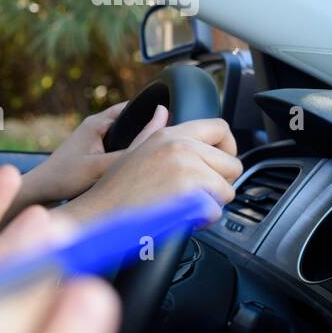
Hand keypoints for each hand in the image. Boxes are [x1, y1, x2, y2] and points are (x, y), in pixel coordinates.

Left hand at [18, 100, 162, 211]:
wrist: (38, 191)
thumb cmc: (63, 178)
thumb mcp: (101, 167)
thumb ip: (129, 153)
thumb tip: (157, 144)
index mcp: (97, 122)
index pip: (134, 109)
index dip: (153, 117)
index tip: (173, 130)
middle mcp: (96, 126)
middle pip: (132, 123)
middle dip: (148, 133)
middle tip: (168, 146)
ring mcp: (94, 139)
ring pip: (125, 137)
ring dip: (137, 145)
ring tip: (154, 158)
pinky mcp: (93, 153)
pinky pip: (118, 149)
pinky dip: (127, 156)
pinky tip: (135, 170)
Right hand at [61, 114, 242, 224]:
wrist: (99, 214)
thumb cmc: (112, 189)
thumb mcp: (132, 150)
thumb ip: (153, 130)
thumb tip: (162, 111)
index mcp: (169, 134)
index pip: (220, 127)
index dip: (227, 148)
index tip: (219, 164)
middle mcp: (181, 147)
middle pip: (232, 164)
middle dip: (219, 183)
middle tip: (196, 194)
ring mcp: (187, 168)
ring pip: (226, 191)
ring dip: (210, 204)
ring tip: (184, 208)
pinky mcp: (191, 192)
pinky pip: (215, 210)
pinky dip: (203, 221)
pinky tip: (182, 219)